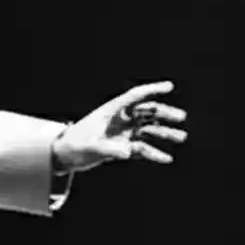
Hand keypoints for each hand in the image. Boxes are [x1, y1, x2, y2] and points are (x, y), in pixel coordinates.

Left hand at [51, 81, 188, 173]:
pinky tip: (166, 158)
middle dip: (164, 113)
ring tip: (181, 137)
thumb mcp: (88, 147)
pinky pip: (142, 149)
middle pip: (146, 112)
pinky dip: (154, 153)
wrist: (63, 157)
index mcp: (110, 111)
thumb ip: (108, 149)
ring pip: (148, 130)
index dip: (152, 89)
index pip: (134, 96)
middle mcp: (119, 120)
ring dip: (165, 133)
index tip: (169, 86)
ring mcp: (122, 134)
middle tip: (181, 117)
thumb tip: (128, 152)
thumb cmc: (72, 146)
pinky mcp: (122, 148)